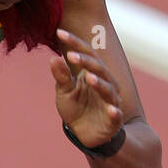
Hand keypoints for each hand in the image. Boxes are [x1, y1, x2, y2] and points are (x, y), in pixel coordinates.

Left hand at [50, 27, 122, 147]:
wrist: (85, 134)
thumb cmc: (76, 109)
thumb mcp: (64, 92)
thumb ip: (61, 76)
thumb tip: (52, 58)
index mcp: (92, 73)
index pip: (86, 54)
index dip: (74, 43)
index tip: (59, 32)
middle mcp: (105, 83)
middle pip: (98, 68)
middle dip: (86, 61)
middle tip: (71, 55)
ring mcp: (110, 101)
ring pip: (108, 89)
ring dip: (99, 83)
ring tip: (89, 78)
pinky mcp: (113, 119)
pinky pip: (115, 114)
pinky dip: (114, 112)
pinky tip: (111, 109)